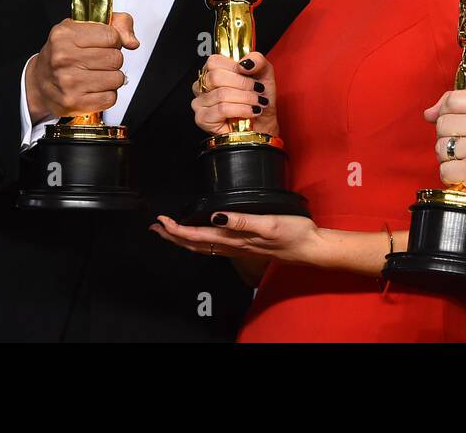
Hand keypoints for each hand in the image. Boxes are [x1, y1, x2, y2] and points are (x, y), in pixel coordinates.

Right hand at [25, 13, 139, 118]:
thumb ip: (116, 24)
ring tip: (96, 75)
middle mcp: (64, 58)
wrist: (39, 82)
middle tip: (98, 61)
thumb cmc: (63, 53)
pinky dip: (107, 94)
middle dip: (112, 60)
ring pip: (116, 79)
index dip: (113, 40)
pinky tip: (94, 89)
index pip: (111, 35)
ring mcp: (68, 82)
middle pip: (116, 58)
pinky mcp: (74, 102)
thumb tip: (132, 42)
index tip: (103, 44)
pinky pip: (111, 98)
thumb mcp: (82, 28)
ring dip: (111, 78)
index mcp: (65, 35)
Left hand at [150, 212, 320, 264]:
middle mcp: (233, 246)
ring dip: (183, 239)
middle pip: (195, 244)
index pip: (198, 235)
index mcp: (235, 239)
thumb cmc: (293, 234)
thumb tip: (216, 216)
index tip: (161, 220)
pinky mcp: (245, 247)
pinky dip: (200, 242)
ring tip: (169, 232)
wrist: (310, 248)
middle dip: (172, 236)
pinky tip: (200, 237)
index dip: (176, 229)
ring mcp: (239, 248)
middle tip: (155, 227)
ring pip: (203, 247)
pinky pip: (214, 247)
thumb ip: (241, 221)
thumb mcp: (268, 223)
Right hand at [190, 52, 277, 137]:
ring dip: (246, 98)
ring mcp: (200, 102)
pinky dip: (242, 109)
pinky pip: (222, 109)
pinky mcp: (203, 119)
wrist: (263, 123)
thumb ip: (257, 60)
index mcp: (213, 71)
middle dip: (243, 84)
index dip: (234, 67)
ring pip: (221, 94)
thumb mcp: (264, 73)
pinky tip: (252, 111)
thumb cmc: (259, 98)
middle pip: (216, 77)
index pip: (214, 62)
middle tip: (258, 90)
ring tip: (258, 102)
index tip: (250, 74)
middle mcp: (203, 86)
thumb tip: (244, 63)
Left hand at [424, 89, 465, 210]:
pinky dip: (451, 175)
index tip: (453, 121)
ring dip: (448, 157)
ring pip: (440, 147)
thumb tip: (428, 113)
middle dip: (448, 136)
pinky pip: (444, 170)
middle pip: (443, 123)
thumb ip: (464, 106)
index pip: (453, 99)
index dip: (445, 111)